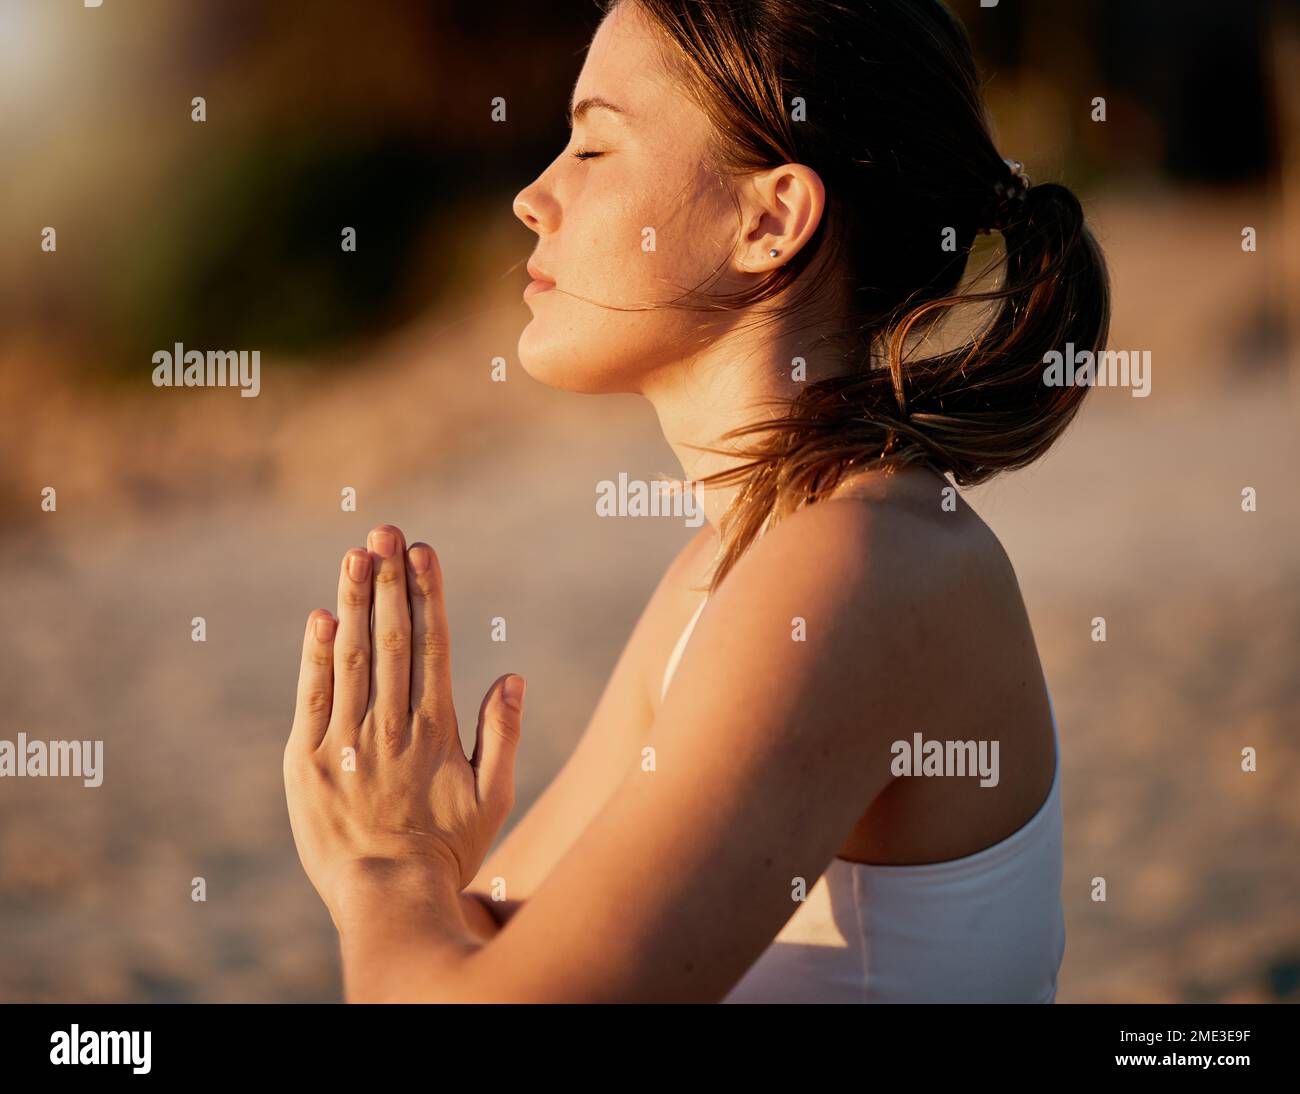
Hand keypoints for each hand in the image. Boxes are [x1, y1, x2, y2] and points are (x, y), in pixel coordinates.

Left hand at [283, 524, 524, 926]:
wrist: (388, 897)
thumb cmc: (448, 848)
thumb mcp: (493, 796)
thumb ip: (503, 733)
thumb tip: (511, 676)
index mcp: (436, 729)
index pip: (432, 645)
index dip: (427, 594)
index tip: (422, 551)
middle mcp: (391, 725)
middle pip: (391, 638)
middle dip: (389, 581)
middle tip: (384, 531)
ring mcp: (347, 740)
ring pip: (351, 657)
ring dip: (354, 602)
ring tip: (355, 555)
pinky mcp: (308, 760)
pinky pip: (312, 697)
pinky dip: (315, 656)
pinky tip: (320, 617)